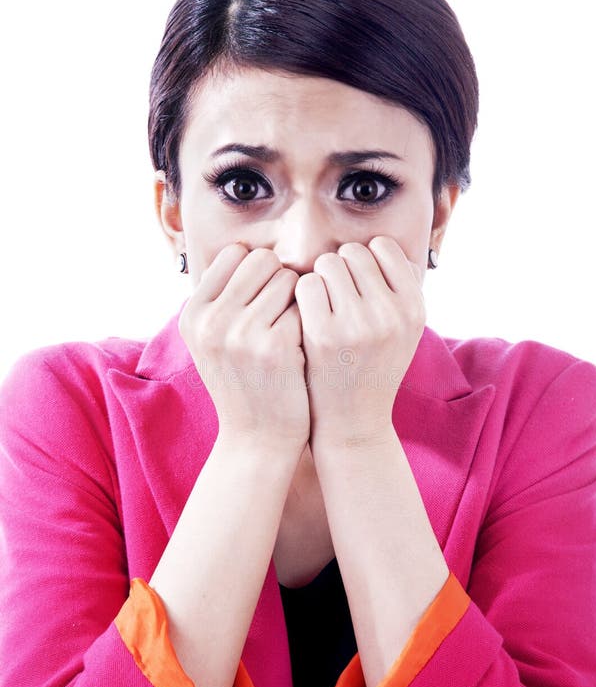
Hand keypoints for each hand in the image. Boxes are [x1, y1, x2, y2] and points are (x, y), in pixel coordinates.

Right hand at [179, 243, 309, 450]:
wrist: (258, 439)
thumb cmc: (244, 382)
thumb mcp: (215, 339)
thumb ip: (224, 296)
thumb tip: (250, 247)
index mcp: (194, 312)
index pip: (236, 253)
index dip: (259, 270)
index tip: (265, 298)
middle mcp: (211, 319)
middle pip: (263, 260)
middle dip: (281, 280)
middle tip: (283, 314)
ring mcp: (241, 333)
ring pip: (289, 280)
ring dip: (298, 301)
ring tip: (290, 333)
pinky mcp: (275, 346)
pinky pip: (306, 307)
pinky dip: (310, 323)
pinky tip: (301, 350)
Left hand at [294, 236, 424, 447]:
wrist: (353, 422)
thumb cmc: (373, 368)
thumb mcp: (403, 330)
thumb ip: (400, 287)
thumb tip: (382, 245)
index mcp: (414, 308)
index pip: (383, 247)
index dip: (364, 260)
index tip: (355, 283)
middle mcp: (392, 314)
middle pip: (353, 252)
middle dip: (338, 268)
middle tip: (333, 296)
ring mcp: (358, 324)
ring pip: (327, 263)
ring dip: (318, 278)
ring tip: (321, 305)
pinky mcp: (324, 334)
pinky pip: (306, 284)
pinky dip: (301, 294)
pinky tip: (305, 315)